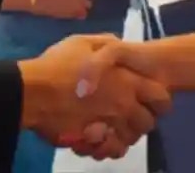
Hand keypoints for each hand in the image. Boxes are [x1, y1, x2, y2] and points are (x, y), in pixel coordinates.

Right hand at [18, 35, 170, 160]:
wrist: (33, 92)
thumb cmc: (57, 65)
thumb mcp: (82, 42)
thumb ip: (106, 42)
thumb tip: (120, 42)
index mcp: (127, 80)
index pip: (161, 97)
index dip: (156, 99)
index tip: (143, 98)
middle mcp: (125, 105)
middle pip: (148, 122)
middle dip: (139, 121)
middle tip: (122, 115)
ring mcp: (112, 126)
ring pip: (131, 140)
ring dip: (122, 135)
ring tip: (106, 128)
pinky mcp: (96, 142)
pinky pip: (112, 152)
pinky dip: (107, 148)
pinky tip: (96, 139)